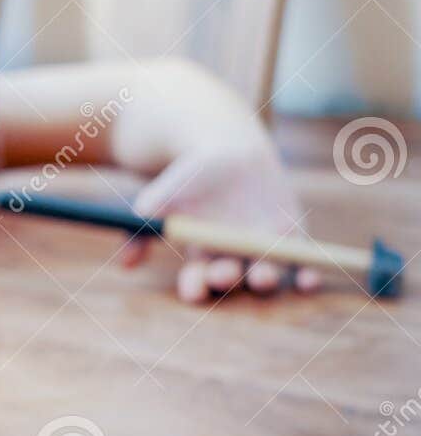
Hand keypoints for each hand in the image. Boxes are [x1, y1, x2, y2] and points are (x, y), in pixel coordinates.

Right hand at [122, 142, 321, 302]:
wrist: (228, 147)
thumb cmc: (189, 175)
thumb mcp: (161, 196)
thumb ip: (142, 226)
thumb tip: (128, 263)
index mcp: (201, 255)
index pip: (197, 280)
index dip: (195, 287)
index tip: (192, 289)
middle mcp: (234, 257)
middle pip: (233, 278)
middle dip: (227, 278)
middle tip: (223, 273)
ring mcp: (264, 247)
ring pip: (266, 272)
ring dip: (264, 278)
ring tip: (260, 275)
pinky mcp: (292, 234)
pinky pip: (302, 259)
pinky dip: (306, 273)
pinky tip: (308, 280)